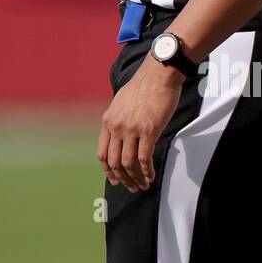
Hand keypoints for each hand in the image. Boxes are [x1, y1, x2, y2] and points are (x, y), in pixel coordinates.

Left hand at [97, 57, 184, 191]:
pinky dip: (146, 170)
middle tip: (132, 187)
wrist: (158, 75)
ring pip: (128, 163)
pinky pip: (144, 158)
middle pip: (114, 162)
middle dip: (122, 179)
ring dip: (135, 178)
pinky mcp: (148, 130)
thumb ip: (118, 120)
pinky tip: (150, 176)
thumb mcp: (121, 103)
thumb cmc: (144, 87)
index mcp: (108, 121)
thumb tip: (121, 136)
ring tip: (143, 185)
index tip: (115, 179)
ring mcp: (131, 129)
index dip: (108, 171)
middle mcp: (116, 127)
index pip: (102, 153)